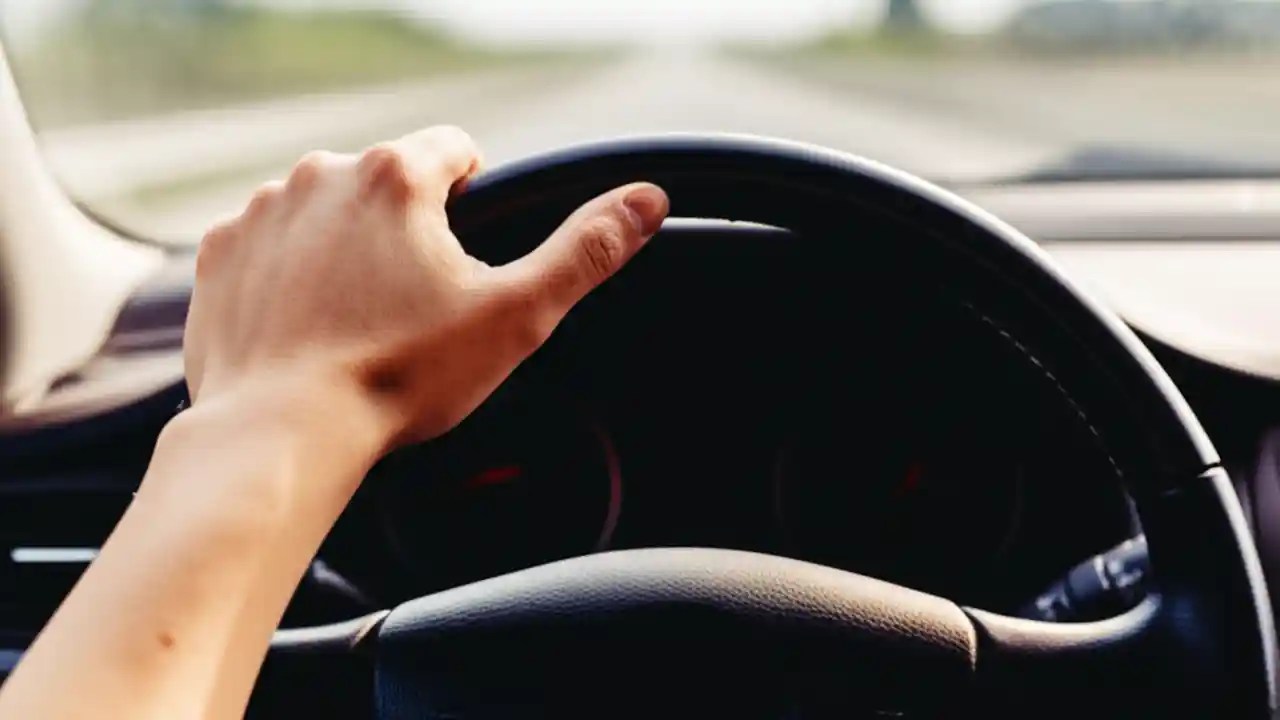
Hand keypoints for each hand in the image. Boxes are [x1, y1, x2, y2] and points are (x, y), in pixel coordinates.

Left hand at [184, 125, 667, 457]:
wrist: (281, 434)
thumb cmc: (398, 377)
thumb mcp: (515, 316)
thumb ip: (585, 251)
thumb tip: (645, 201)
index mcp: (394, 175)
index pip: (454, 150)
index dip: (473, 204)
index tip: (462, 263)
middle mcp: (319, 175)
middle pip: (387, 183)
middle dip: (405, 232)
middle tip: (413, 308)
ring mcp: (259, 213)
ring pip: (327, 214)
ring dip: (346, 251)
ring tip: (358, 324)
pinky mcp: (218, 256)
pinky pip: (269, 249)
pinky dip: (290, 279)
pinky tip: (308, 330)